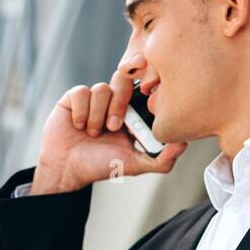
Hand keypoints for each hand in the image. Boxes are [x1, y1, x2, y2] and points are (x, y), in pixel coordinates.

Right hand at [29, 70, 186, 193]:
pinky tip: (78, 127)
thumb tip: (183, 143)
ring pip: (101, 88)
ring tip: (93, 133)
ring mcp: (94, 99)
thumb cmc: (100, 165)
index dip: (145, 85)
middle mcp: (113, 102)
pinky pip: (82, 92)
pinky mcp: (75, 98)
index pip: (142, 90)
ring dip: (97, 114)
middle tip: (114, 126)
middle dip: (119, 103)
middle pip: (123, 81)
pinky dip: (81, 112)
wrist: (67, 168)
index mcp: (131, 113)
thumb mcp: (135, 165)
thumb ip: (161, 160)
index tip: (147, 89)